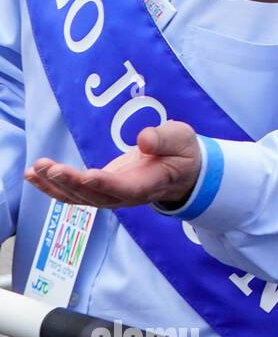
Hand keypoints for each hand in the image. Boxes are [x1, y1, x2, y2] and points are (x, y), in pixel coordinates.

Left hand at [25, 121, 202, 209]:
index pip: (124, 188)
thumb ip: (164, 139)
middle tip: (50, 168)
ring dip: (55, 186)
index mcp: (149, 184)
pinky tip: (35, 175)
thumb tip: (143, 140)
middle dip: (70, 183)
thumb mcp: (181, 139)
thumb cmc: (182, 152)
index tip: (87, 176)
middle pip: (95, 196)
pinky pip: (74, 193)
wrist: (181, 171)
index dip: (105, 184)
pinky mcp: (100, 189)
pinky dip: (53, 186)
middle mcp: (125, 196)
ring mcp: (111, 196)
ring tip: (35, 170)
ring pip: (79, 198)